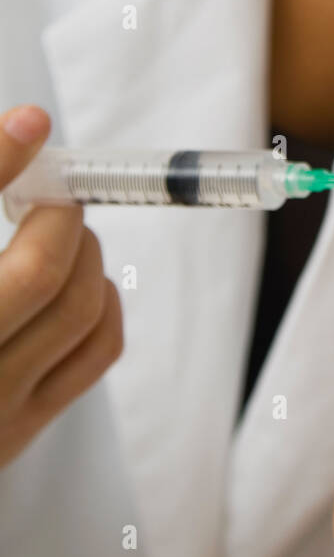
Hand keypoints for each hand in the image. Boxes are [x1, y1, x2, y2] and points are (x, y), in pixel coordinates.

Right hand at [0, 105, 122, 466]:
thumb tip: (28, 124)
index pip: (5, 257)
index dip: (2, 162)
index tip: (29, 126)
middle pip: (40, 272)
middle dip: (54, 211)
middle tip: (39, 189)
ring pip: (79, 310)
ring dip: (83, 250)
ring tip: (54, 228)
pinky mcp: (16, 432)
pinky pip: (95, 352)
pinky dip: (101, 299)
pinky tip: (73, 277)